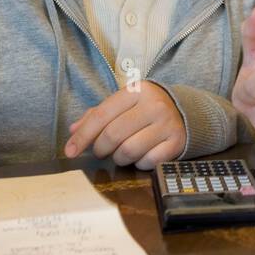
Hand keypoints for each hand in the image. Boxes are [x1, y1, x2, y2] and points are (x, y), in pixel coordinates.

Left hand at [64, 82, 185, 168]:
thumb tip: (73, 131)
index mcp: (137, 91)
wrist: (185, 111)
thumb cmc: (146, 108)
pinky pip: (148, 162)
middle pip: (114, 135)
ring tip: (120, 154)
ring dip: (118, 158)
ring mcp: (167, 124)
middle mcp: (154, 105)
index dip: (83, 135)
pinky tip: (140, 156)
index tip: (70, 151)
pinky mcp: (176, 142)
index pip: (102, 115)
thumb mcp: (123, 104)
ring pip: (129, 151)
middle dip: (100, 148)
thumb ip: (97, 115)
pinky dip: (139, 164)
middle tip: (100, 152)